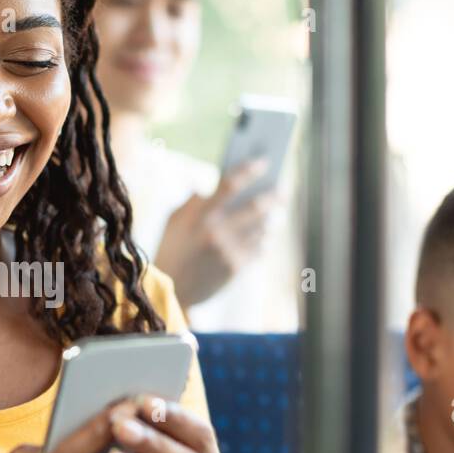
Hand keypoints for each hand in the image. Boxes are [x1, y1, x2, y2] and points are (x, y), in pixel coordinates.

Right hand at [153, 159, 279, 307]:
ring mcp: (227, 250)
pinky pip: (260, 248)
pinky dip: (265, 239)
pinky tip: (266, 234)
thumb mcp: (174, 221)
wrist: (170, 290)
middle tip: (283, 188)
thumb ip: (194, 200)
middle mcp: (214, 231)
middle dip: (273, 195)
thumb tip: (209, 182)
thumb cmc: (172, 250)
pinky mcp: (235, 267)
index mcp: (197, 215)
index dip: (248, 170)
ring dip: (272, 218)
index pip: (228, 184)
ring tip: (278, 211)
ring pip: (262, 228)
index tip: (263, 162)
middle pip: (254, 206)